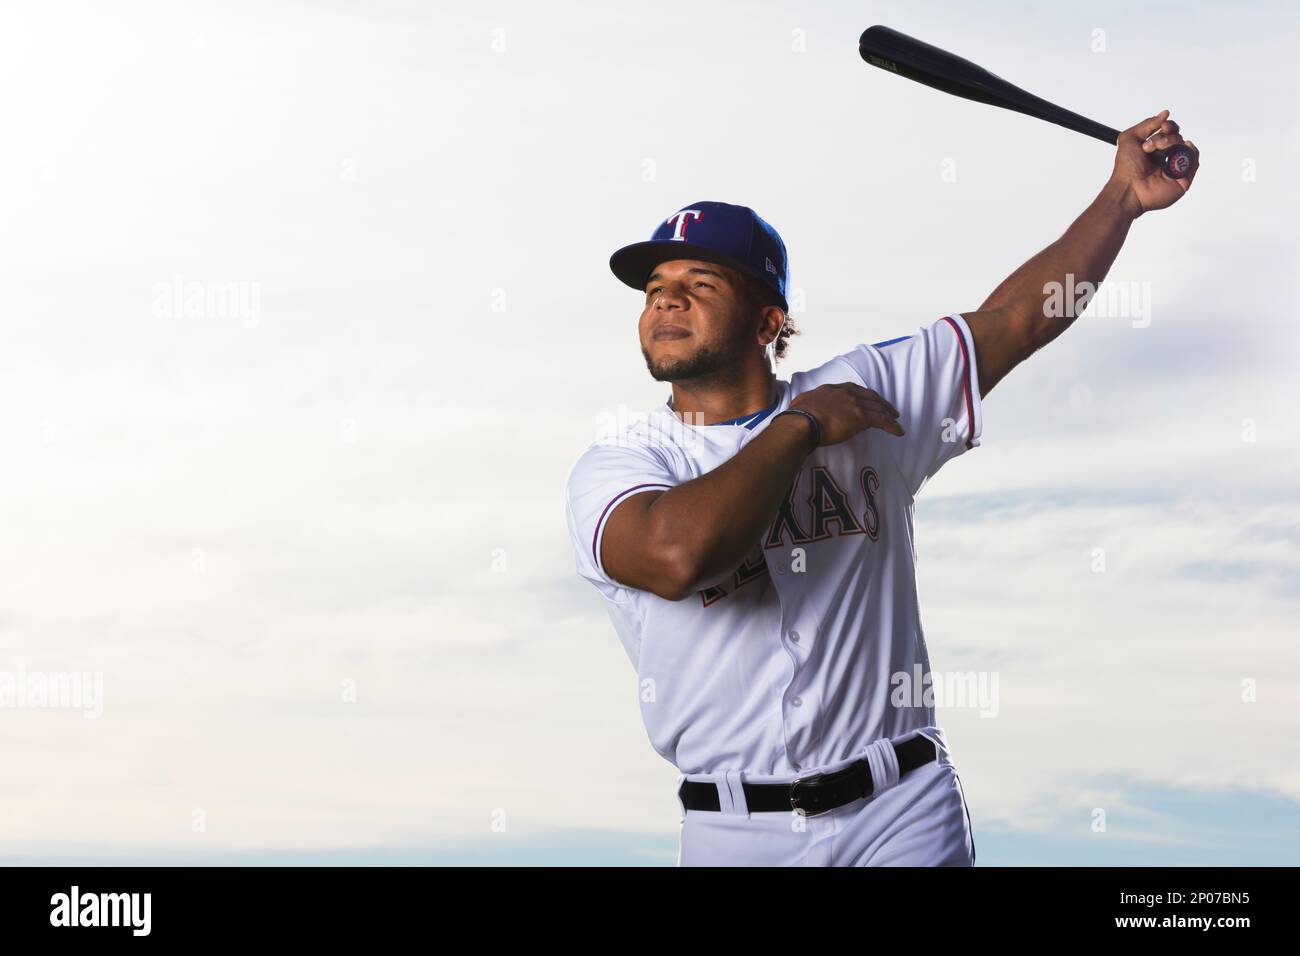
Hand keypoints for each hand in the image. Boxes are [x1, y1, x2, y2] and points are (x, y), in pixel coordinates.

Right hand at [789, 382, 903, 445]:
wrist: (801, 423)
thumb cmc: (797, 417)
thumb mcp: (800, 403)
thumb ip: (805, 403)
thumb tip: (798, 407)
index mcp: (832, 389)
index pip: (853, 390)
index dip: (863, 395)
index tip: (868, 400)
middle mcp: (846, 393)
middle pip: (869, 396)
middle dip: (881, 402)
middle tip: (889, 409)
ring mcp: (855, 404)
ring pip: (877, 407)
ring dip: (889, 414)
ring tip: (896, 420)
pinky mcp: (861, 417)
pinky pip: (882, 420)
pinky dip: (892, 425)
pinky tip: (898, 431)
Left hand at [1110, 109, 1198, 217]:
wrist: (1128, 188)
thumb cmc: (1125, 167)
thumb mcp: (1130, 138)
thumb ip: (1148, 123)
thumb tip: (1165, 113)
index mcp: (1155, 149)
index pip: (1171, 132)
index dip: (1169, 126)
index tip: (1163, 126)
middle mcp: (1166, 157)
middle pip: (1178, 137)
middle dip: (1166, 136)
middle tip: (1152, 145)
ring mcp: (1175, 167)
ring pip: (1186, 146)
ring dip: (1173, 143)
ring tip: (1158, 149)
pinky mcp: (1183, 178)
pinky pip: (1194, 160)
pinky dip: (1187, 153)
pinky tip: (1175, 154)